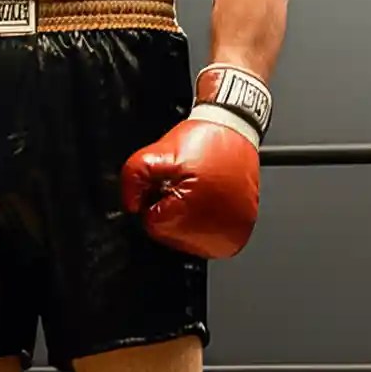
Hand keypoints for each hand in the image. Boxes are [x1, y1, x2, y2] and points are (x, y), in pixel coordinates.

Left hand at [121, 117, 259, 258]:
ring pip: (187, 236)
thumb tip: (130, 204)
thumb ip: (134, 176)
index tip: (167, 181)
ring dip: (187, 215)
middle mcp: (215, 236)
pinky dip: (203, 220)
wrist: (240, 133)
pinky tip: (211, 198)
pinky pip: (207, 237)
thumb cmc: (208, 141)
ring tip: (200, 187)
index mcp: (192, 218)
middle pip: (170, 232)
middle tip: (185, 181)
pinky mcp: (238, 236)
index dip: (154, 197)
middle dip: (170, 207)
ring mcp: (229, 238)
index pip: (152, 223)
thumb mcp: (160, 151)